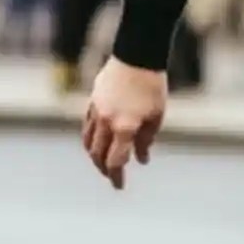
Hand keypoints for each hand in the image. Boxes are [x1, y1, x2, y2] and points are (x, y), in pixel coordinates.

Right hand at [83, 57, 167, 189]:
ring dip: (95, 156)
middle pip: (98, 155)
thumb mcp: (156, 116)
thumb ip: (146, 140)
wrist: (136, 57)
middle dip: (104, 169)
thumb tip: (141, 160)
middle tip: (112, 176)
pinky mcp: (92, 102)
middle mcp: (106, 122)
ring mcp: (96, 111)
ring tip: (103, 162)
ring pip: (89, 142)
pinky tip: (97, 143)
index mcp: (124, 128)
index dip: (117, 176)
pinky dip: (90, 139)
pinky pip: (87, 127)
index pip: (116, 161)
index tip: (120, 186)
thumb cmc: (152, 87)